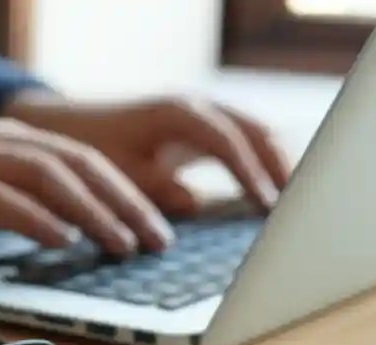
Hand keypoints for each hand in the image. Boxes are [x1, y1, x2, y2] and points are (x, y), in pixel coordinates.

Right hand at [0, 119, 175, 254]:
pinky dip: (36, 219)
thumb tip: (66, 230)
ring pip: (49, 177)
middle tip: (161, 239)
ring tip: (123, 244)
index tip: (162, 224)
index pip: (85, 159)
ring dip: (93, 212)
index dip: (129, 190)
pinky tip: (61, 241)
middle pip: (80, 164)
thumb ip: (16, 199)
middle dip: (127, 202)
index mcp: (8, 138)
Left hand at [3, 92, 291, 218]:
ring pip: (257, 134)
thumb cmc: (94, 150)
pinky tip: (276, 197)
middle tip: (303, 207)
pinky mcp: (206, 130)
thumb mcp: (120, 172)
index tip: (268, 205)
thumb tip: (196, 204)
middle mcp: (198, 107)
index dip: (251, 173)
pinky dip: (265, 164)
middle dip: (282, 166)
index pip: (228, 141)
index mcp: (177, 113)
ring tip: (299, 206)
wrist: (72, 128)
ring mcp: (205, 115)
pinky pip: (247, 142)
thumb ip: (157, 187)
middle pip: (255, 130)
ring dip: (279, 165)